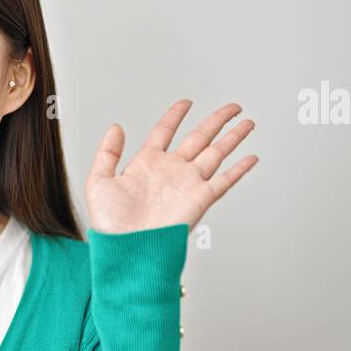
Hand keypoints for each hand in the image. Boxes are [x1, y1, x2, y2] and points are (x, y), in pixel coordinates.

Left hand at [86, 100, 258, 233]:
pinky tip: (251, 158)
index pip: (164, 132)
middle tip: (232, 107)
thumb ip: (107, 153)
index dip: (175, 116)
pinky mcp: (200, 198)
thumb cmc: (112, 224)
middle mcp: (171, 171)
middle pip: (199, 137)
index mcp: (146, 165)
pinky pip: (224, 180)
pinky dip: (239, 169)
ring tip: (246, 123)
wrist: (128, 248)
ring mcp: (187, 184)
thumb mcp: (98, 182)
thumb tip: (115, 128)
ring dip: (232, 138)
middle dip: (216, 121)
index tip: (186, 103)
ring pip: (216, 153)